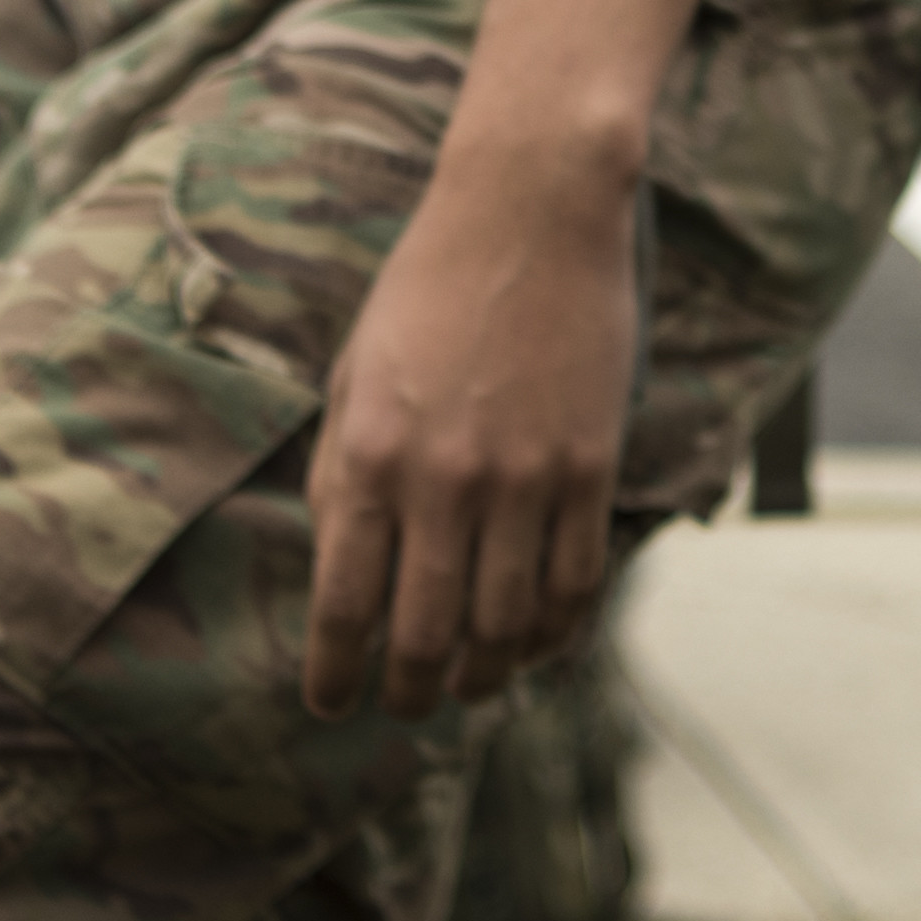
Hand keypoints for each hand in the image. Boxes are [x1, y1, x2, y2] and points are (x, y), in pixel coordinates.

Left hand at [304, 140, 637, 718]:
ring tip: (468, 688)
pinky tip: (534, 647)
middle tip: (405, 709)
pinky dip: (553, 634)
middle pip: (426, 635)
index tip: (331, 705)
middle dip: (410, 691)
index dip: (335, 672)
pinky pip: (574, 585)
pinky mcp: (588, 468)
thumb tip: (339, 569)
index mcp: (371, 454)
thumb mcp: (353, 374)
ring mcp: (525, 479)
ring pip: (505, 627)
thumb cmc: (426, 286)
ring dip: (483, 676)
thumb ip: (343, 472)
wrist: (530, 212)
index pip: (345, 603)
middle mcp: (445, 479)